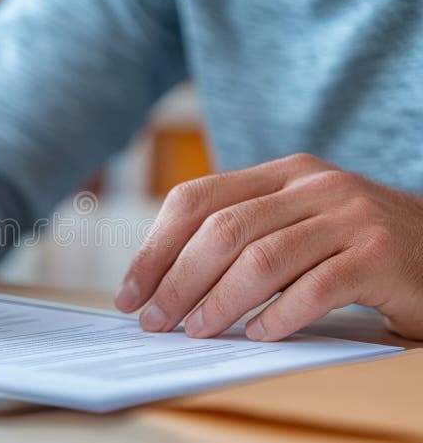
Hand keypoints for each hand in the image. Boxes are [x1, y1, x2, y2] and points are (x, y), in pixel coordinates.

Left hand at [115, 153, 422, 340]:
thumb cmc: (351, 247)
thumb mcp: (295, 223)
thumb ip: (241, 236)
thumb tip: (163, 283)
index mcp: (280, 174)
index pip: (196, 200)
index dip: (154, 248)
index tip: (131, 292)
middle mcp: (312, 185)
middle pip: (221, 230)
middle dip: (176, 281)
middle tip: (154, 320)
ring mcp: (349, 216)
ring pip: (262, 259)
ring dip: (218, 302)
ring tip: (196, 331)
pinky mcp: (379, 255)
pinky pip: (315, 288)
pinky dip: (279, 315)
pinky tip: (259, 335)